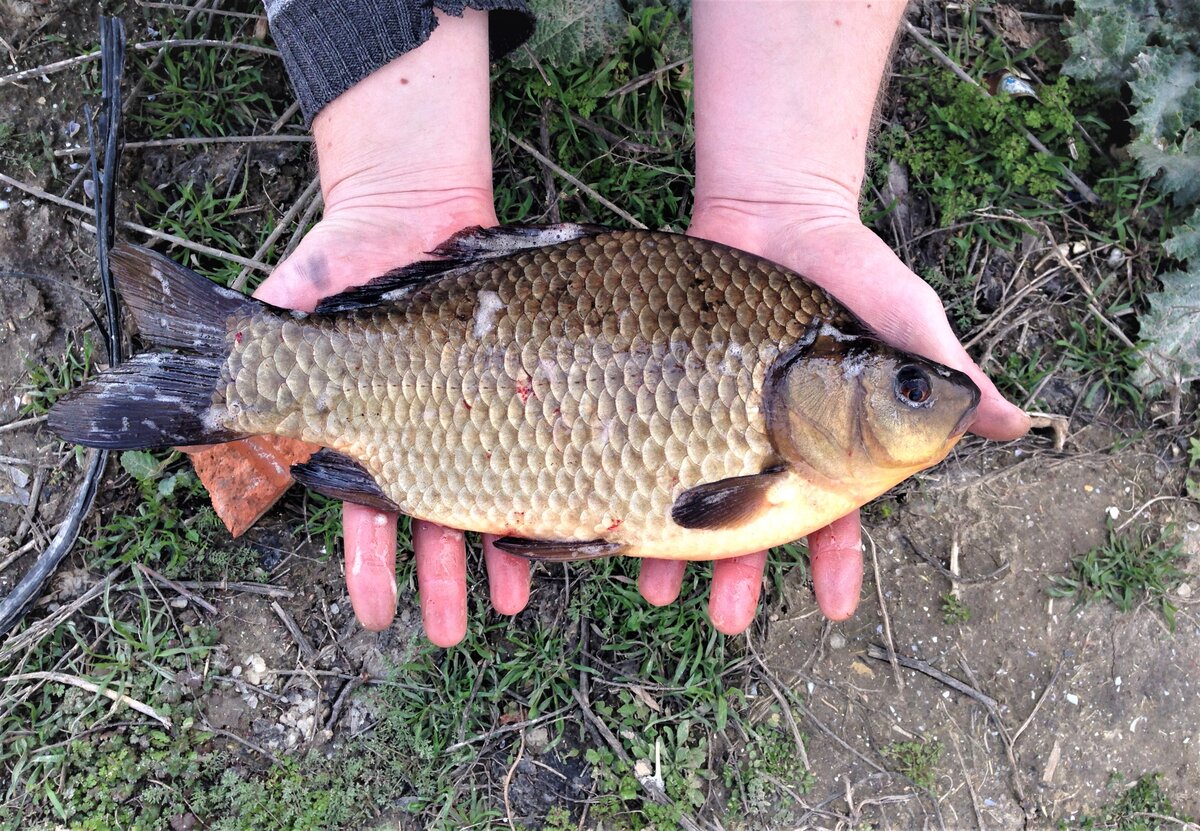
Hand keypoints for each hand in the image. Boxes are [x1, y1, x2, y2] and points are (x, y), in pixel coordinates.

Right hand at [250, 9, 533, 645]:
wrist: (411, 208)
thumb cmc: (344, 256)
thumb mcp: (295, 303)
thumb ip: (263, 352)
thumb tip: (217, 399)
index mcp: (368, 432)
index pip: (365, 517)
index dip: (372, 569)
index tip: (379, 616)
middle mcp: (422, 432)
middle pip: (434, 523)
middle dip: (441, 582)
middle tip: (454, 634)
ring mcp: (473, 412)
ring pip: (487, 498)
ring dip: (494, 556)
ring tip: (509, 606)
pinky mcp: (518, 388)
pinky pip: (536, 444)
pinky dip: (543, 486)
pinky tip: (556, 529)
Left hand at [639, 205, 1029, 629]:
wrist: (774, 210)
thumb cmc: (849, 268)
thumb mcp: (905, 318)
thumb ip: (949, 374)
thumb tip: (1016, 425)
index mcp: (827, 441)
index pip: (837, 513)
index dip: (836, 563)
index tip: (832, 610)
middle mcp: (766, 442)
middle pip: (754, 522)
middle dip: (741, 574)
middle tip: (727, 622)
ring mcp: (712, 419)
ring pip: (693, 497)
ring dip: (677, 550)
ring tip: (658, 592)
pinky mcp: (667, 389)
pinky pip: (644, 442)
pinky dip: (628, 480)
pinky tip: (614, 519)